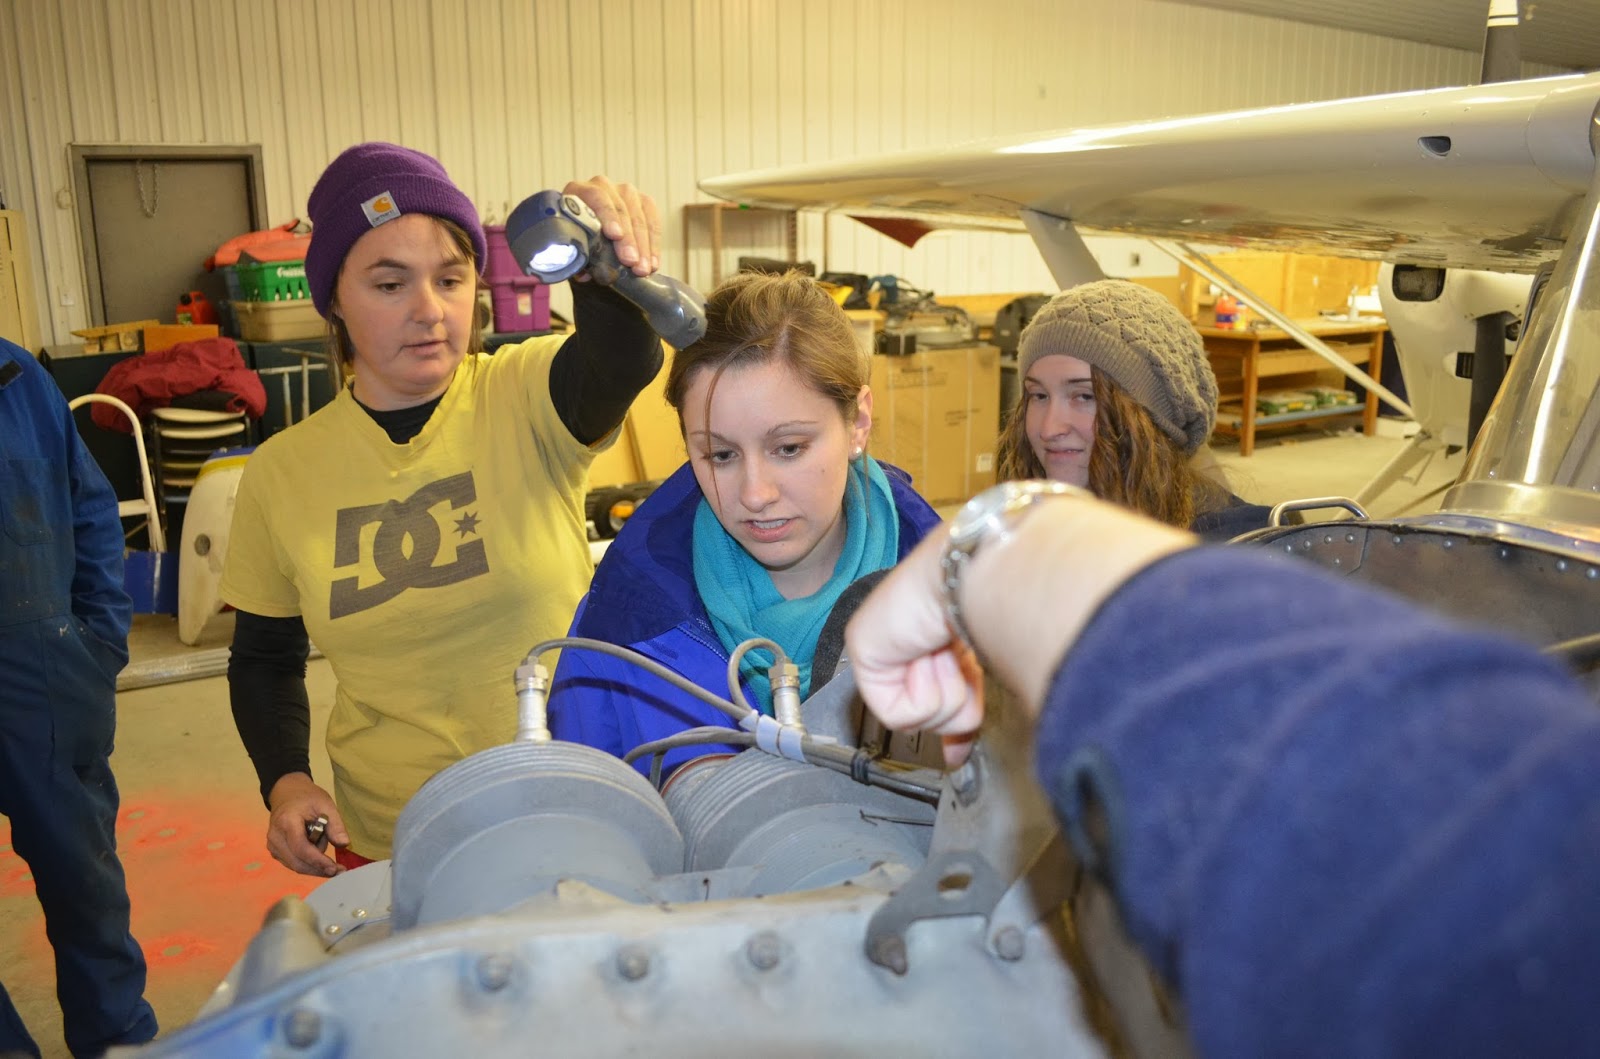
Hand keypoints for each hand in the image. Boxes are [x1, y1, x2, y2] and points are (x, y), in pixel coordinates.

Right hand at [266, 772, 349, 876]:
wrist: (287, 793)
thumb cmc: (307, 797)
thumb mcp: (326, 804)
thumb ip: (335, 825)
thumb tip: (344, 844)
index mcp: (287, 822)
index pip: (301, 849)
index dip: (318, 861)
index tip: (335, 869)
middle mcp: (275, 837)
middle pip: (297, 862)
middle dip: (319, 869)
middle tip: (339, 871)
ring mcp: (272, 845)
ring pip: (295, 865)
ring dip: (314, 864)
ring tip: (325, 845)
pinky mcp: (275, 851)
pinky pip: (293, 863)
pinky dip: (308, 862)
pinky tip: (317, 851)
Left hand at [562, 176, 660, 276]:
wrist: (589, 236)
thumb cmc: (578, 240)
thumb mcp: (573, 246)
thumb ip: (577, 256)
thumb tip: (585, 274)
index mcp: (578, 191)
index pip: (596, 196)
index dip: (607, 215)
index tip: (616, 236)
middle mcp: (603, 186)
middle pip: (620, 209)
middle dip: (628, 239)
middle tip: (631, 261)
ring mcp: (626, 193)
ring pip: (639, 216)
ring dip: (643, 246)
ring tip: (644, 268)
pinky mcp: (644, 202)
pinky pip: (653, 222)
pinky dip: (654, 245)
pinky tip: (653, 263)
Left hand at [846, 491, 1195, 764]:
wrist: (994, 566)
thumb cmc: (1017, 593)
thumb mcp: (1004, 662)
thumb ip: (979, 707)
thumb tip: (965, 756)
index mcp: (941, 627)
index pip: (936, 688)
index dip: (956, 716)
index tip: (964, 742)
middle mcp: (908, 633)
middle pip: (928, 708)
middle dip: (957, 705)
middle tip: (970, 665)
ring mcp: (883, 640)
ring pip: (919, 715)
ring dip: (953, 694)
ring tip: (959, 649)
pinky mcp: (866, 649)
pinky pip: (900, 713)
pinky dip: (932, 696)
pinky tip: (939, 653)